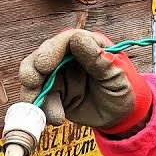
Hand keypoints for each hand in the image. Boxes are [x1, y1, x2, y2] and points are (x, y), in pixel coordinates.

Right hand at [18, 29, 151, 133]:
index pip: (65, 41)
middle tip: (32, 83)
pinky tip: (56, 118)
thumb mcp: (116, 75)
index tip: (44, 66)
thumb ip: (98, 59)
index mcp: (87, 45)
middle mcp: (68, 57)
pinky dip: (43, 109)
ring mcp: (58, 75)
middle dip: (32, 71)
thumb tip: (77, 38)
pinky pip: (40, 99)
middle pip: (41, 57)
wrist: (121, 115)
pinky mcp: (53, 93)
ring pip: (34, 78)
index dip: (51, 51)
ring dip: (33, 93)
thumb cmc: (123, 89)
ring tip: (44, 109)